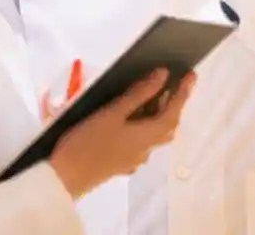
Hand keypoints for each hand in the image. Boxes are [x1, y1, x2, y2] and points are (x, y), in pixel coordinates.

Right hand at [48, 69, 196, 198]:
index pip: (173, 113)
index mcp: (147, 136)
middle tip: (173, 84)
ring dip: (156, 116)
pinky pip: (140, 142)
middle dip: (172, 105)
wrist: (63, 178)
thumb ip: (139, 94)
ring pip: (153, 135)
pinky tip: (130, 120)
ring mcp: (133, 159)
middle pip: (166, 126)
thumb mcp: (113, 112)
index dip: (183, 93)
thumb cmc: (87, 142)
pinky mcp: (120, 164)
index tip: (192, 75)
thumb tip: (163, 75)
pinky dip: (142, 127)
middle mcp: (145, 150)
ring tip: (151, 97)